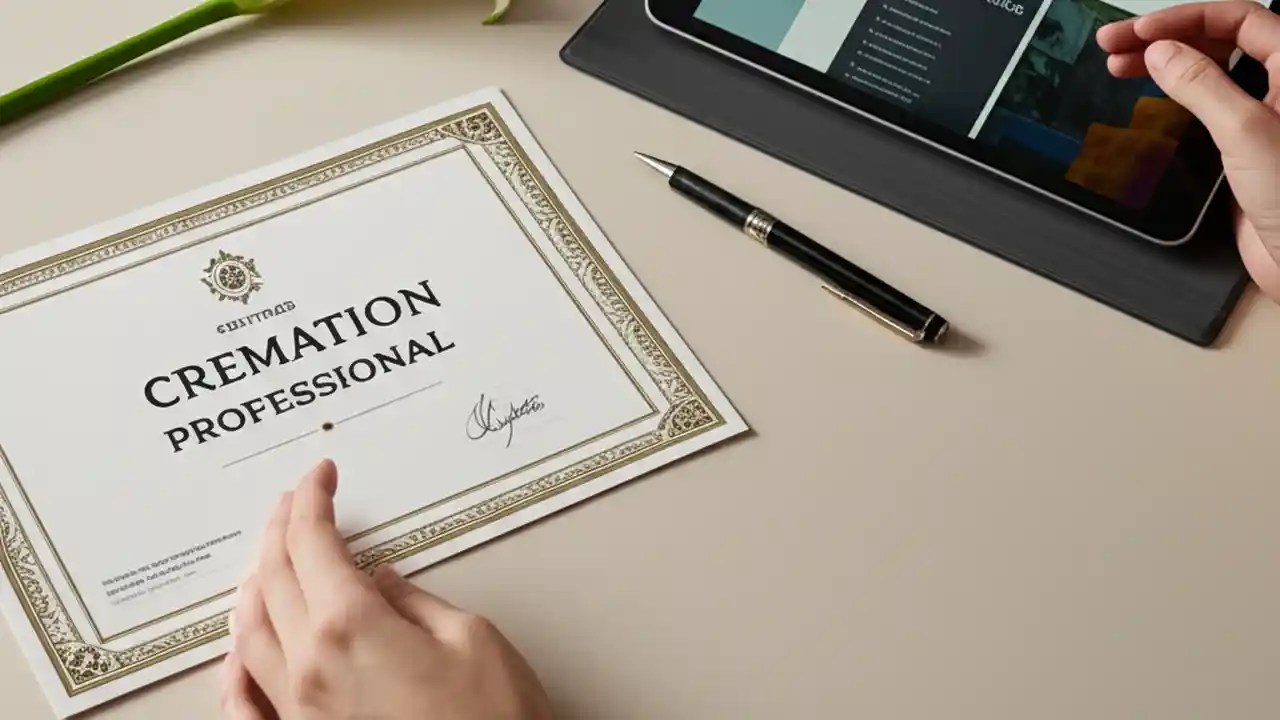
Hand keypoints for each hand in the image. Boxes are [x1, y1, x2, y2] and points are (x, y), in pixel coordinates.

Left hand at [220, 460, 552, 719]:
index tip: (319, 478)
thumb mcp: (472, 640)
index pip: (313, 545)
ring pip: (250, 633)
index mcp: (352, 629)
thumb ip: (417, 603)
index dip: (312, 501)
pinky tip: (236, 652)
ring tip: (268, 558)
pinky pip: (246, 702)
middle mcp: (312, 668)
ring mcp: (300, 710)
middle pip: (273, 580)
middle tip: (294, 502)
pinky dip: (235, 666)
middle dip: (280, 530)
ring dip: (254, 584)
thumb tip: (383, 585)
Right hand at [1098, 1, 1279, 300]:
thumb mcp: (1245, 131)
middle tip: (1114, 45)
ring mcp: (1263, 116)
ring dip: (1164, 66)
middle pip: (1219, 41)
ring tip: (1119, 68)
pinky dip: (1175, 99)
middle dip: (1164, 39)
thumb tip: (1163, 52)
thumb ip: (1202, 85)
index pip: (1237, 19)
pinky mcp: (1245, 147)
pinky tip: (1150, 100)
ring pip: (1209, 73)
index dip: (1183, 20)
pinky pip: (1207, 109)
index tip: (1138, 32)